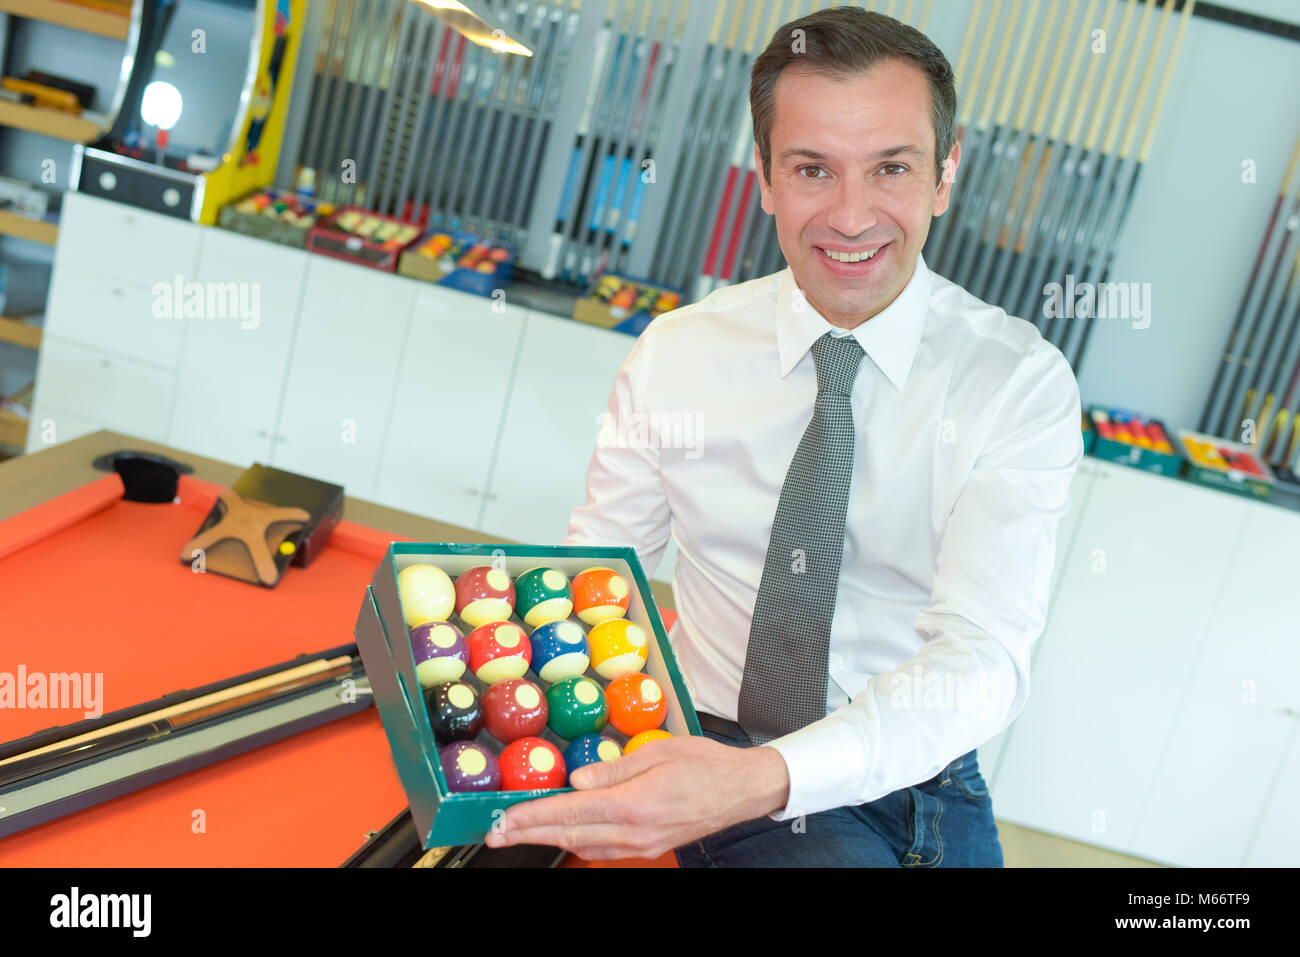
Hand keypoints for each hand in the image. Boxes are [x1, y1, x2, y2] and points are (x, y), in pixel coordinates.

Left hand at [483, 736, 790, 860]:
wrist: (743, 790)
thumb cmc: (706, 764)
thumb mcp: (658, 752)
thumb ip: (614, 767)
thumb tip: (577, 778)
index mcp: (635, 804)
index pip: (571, 813)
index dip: (532, 817)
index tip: (504, 819)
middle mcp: (635, 832)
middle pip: (569, 835)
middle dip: (529, 833)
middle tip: (495, 832)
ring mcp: (643, 844)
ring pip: (584, 846)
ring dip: (549, 838)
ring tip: (521, 830)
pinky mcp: (649, 846)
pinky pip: (604, 849)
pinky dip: (578, 841)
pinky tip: (565, 833)